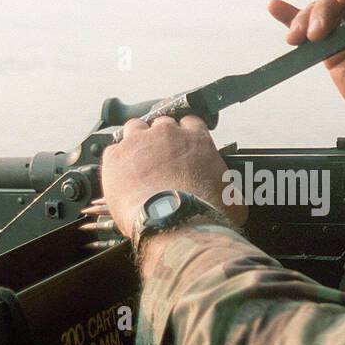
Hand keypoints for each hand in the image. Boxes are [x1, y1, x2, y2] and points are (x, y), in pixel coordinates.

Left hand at [99, 115, 246, 239]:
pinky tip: (121, 177)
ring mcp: (139, 143)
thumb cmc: (206, 212)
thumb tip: (233, 197)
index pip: (190, 122)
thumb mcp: (232, 198)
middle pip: (160, 124)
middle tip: (158, 160)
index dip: (184, 134)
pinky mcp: (116, 157)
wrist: (177, 222)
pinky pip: (112, 150)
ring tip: (136, 164)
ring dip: (136, 143)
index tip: (181, 147)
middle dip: (159, 139)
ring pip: (134, 128)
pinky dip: (116, 161)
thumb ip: (228, 187)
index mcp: (197, 139)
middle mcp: (168, 134)